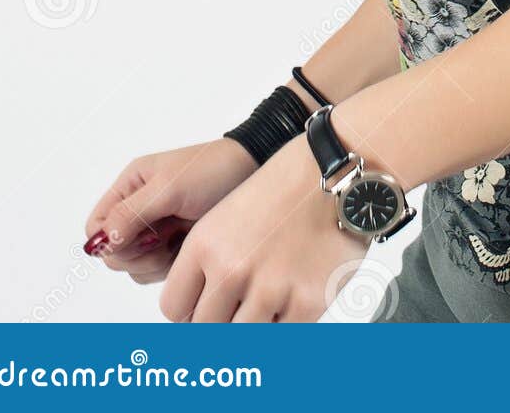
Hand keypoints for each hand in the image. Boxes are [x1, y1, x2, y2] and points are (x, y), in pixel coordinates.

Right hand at [84, 139, 257, 284]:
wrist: (255, 172)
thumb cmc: (213, 170)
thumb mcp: (170, 187)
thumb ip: (132, 212)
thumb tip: (101, 241)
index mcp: (130, 186)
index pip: (96, 227)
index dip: (110, 241)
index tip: (140, 236)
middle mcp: (138, 209)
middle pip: (114, 254)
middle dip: (138, 254)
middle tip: (166, 239)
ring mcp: (157, 231)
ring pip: (136, 268)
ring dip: (157, 263)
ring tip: (181, 239)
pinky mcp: (176, 248)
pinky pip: (160, 272)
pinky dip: (173, 267)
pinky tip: (190, 247)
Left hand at [159, 136, 367, 321]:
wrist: (335, 172)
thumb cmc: (283, 190)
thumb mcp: (227, 218)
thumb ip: (208, 265)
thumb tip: (196, 319)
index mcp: (205, 245)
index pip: (174, 309)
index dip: (190, 311)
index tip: (204, 307)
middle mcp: (232, 269)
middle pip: (205, 330)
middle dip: (222, 321)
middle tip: (242, 303)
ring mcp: (270, 289)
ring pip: (243, 338)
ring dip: (255, 322)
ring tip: (272, 291)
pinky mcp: (308, 302)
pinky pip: (283, 336)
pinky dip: (287, 321)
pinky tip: (296, 289)